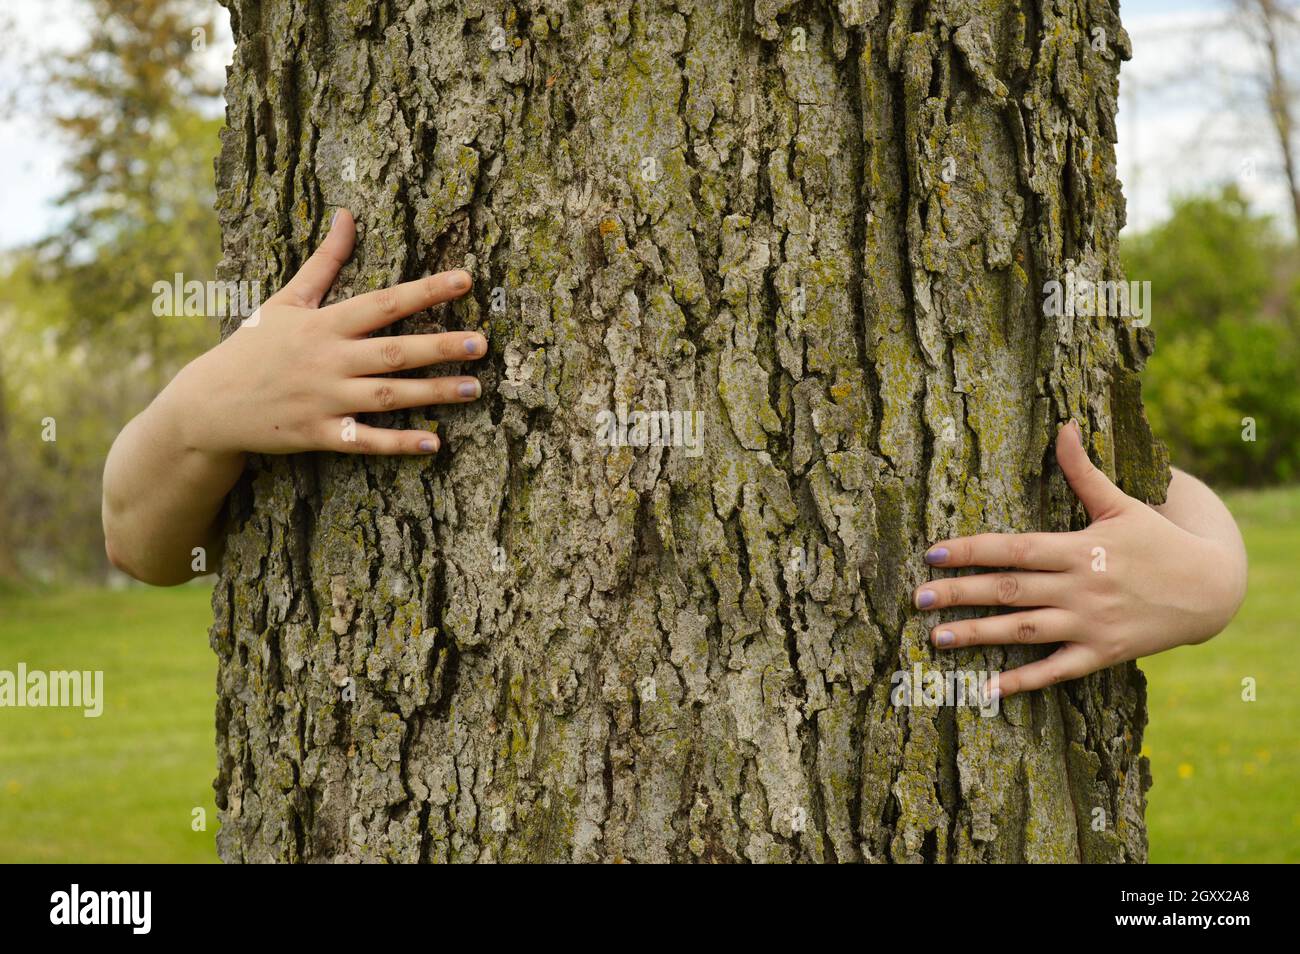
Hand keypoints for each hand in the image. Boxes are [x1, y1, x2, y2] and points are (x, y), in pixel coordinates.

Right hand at [166, 208, 484, 457]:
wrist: (208, 404)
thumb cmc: (254, 345)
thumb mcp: (286, 299)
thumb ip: (324, 262)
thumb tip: (348, 215)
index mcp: (324, 323)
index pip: (384, 302)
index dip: (426, 291)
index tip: (466, 280)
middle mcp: (328, 360)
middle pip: (394, 351)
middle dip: (440, 346)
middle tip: (483, 343)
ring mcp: (324, 399)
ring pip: (388, 396)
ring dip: (432, 393)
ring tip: (474, 388)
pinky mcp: (318, 434)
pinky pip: (364, 439)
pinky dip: (397, 443)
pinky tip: (433, 442)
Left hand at [915, 422, 1247, 699]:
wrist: (1211, 588)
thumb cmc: (1158, 540)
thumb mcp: (1121, 503)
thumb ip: (1083, 471)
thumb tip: (1063, 426)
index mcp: (1079, 548)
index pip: (1014, 548)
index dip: (971, 550)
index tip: (933, 553)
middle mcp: (1080, 587)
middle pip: (1010, 590)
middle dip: (961, 593)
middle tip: (918, 597)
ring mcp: (1090, 624)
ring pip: (1024, 631)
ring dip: (979, 635)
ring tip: (937, 636)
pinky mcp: (1102, 653)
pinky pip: (1056, 670)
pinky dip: (1023, 681)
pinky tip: (987, 689)